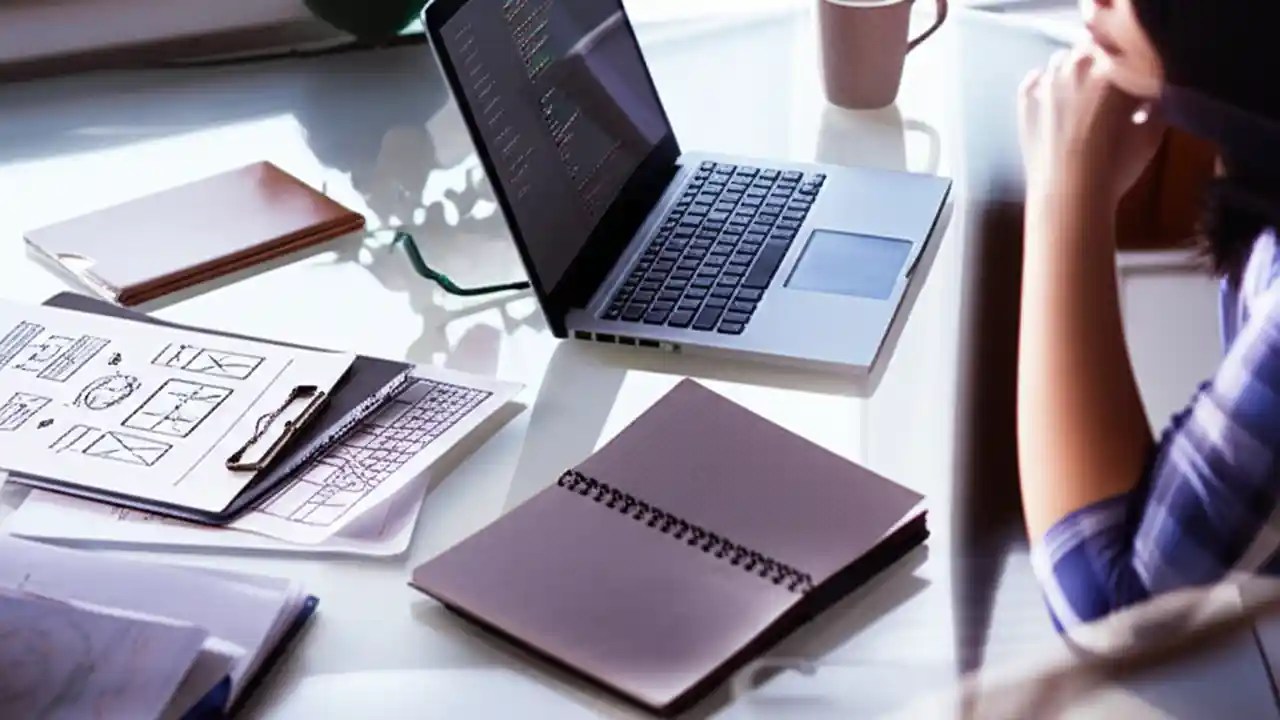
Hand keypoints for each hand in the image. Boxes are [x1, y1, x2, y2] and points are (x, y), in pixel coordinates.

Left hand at [1018, 47, 1165, 206]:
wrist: (1069, 195)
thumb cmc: (1116, 167)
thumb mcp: (1151, 135)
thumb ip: (1157, 104)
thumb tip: (1152, 95)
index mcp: (1114, 70)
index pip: (1128, 52)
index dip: (1135, 67)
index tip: (1139, 83)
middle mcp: (1078, 68)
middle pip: (1093, 50)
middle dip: (1104, 64)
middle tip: (1112, 87)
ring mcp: (1047, 84)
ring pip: (1063, 60)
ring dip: (1075, 69)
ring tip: (1085, 92)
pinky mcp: (1026, 102)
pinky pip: (1035, 81)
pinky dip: (1045, 83)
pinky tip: (1054, 96)